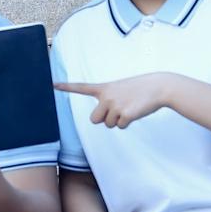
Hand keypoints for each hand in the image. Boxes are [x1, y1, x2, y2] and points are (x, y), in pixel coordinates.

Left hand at [56, 73, 171, 128]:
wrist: (158, 87)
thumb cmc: (141, 89)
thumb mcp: (121, 90)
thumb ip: (108, 100)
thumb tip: (106, 119)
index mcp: (104, 88)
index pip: (81, 87)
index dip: (66, 87)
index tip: (52, 84)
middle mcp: (106, 96)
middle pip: (95, 120)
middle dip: (105, 119)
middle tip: (119, 109)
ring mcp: (115, 105)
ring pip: (109, 125)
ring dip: (119, 121)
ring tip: (130, 107)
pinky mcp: (125, 114)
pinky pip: (121, 127)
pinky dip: (128, 123)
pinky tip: (135, 112)